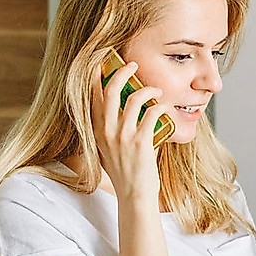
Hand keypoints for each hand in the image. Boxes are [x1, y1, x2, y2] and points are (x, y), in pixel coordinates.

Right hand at [91, 60, 170, 203]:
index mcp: (95, 130)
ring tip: (157, 91)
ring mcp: (122, 137)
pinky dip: (161, 107)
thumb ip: (110, 130)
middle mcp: (105, 131)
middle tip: (133, 64)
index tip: (103, 60)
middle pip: (109, 90)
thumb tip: (122, 109)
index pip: (90, 95)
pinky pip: (152, 114)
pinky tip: (165, 108)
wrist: (134, 195)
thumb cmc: (125, 172)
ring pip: (134, 99)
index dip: (95, 74)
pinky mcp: (141, 143)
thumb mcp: (107, 149)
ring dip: (148, 89)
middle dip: (122, 72)